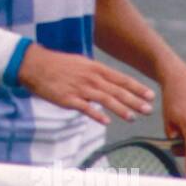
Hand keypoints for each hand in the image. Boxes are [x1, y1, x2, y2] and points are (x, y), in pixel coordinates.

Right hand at [17, 44, 154, 125]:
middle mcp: (90, 78)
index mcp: (95, 68)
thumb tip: (110, 83)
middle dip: (134, 100)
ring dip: (120, 109)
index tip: (150, 95)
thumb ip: (96, 74)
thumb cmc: (58, 65)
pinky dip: (97, 115)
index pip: (121, 79)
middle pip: (117, 90)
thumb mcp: (80, 64)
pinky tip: (106, 122)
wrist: (34, 65)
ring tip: (133, 118)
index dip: (137, 88)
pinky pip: (85, 108)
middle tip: (148, 109)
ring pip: (105, 100)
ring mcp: (79, 88)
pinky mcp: (68, 99)